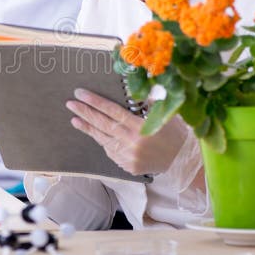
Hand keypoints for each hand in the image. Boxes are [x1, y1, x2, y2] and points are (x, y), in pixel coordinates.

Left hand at [66, 88, 187, 175]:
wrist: (183, 161)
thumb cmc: (175, 133)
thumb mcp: (164, 113)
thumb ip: (147, 101)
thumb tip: (132, 88)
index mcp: (140, 127)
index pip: (113, 111)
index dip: (95, 101)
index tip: (81, 93)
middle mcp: (132, 142)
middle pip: (103, 124)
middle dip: (85, 112)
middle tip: (70, 104)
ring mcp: (128, 156)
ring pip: (103, 139)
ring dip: (88, 128)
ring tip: (75, 119)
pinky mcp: (127, 166)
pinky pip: (111, 151)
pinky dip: (102, 141)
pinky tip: (94, 133)